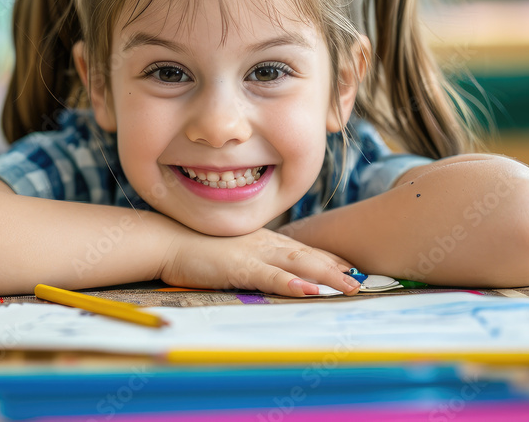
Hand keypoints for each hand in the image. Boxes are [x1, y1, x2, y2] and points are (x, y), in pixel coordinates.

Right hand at [159, 228, 360, 296]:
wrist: (165, 239)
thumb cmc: (191, 247)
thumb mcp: (227, 251)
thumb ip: (248, 258)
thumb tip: (259, 270)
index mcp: (261, 239)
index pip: (302, 249)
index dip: (327, 258)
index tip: (350, 267)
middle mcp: (264, 242)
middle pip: (308, 254)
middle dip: (337, 268)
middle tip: (362, 281)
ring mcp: (253, 253)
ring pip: (298, 263)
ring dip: (326, 275)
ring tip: (350, 286)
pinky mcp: (239, 266)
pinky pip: (271, 275)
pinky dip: (292, 282)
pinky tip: (310, 289)